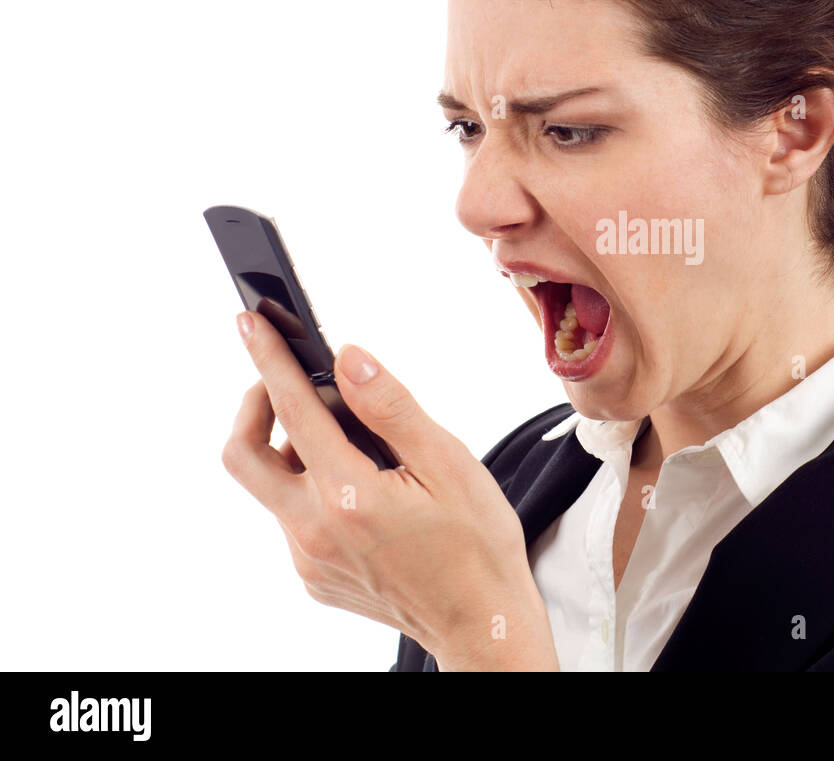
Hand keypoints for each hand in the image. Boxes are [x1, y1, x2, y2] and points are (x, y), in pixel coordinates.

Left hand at [222, 309, 559, 670]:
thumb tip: (348, 359)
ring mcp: (308, 559)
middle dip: (252, 405)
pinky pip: (295, 518)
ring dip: (295, 450)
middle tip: (285, 380)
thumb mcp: (449, 463)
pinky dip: (316, 486)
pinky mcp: (313, 576)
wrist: (481, 623)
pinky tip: (366, 488)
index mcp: (348, 496)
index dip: (269, 358)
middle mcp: (314, 531)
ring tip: (354, 441)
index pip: (293, 409)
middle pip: (243, 454)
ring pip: (274, 486)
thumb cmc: (477, 543)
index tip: (250, 320)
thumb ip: (391, 407)